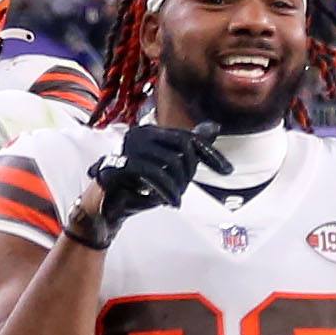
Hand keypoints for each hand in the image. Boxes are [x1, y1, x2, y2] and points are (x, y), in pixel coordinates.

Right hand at [85, 124, 225, 242]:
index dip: (210, 154)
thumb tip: (215, 127)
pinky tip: (171, 202)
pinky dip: (166, 190)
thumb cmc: (138, 187)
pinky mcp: (118, 163)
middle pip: (183, 149)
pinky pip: (153, 173)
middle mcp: (140, 133)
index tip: (228, 172)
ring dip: (177, 186)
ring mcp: (128, 147)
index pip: (189, 138)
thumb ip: (188, 151)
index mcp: (152, 132)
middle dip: (189, 174)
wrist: (107, 207)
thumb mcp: (169, 170)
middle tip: (181, 192)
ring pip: (171, 162)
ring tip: (174, 199)